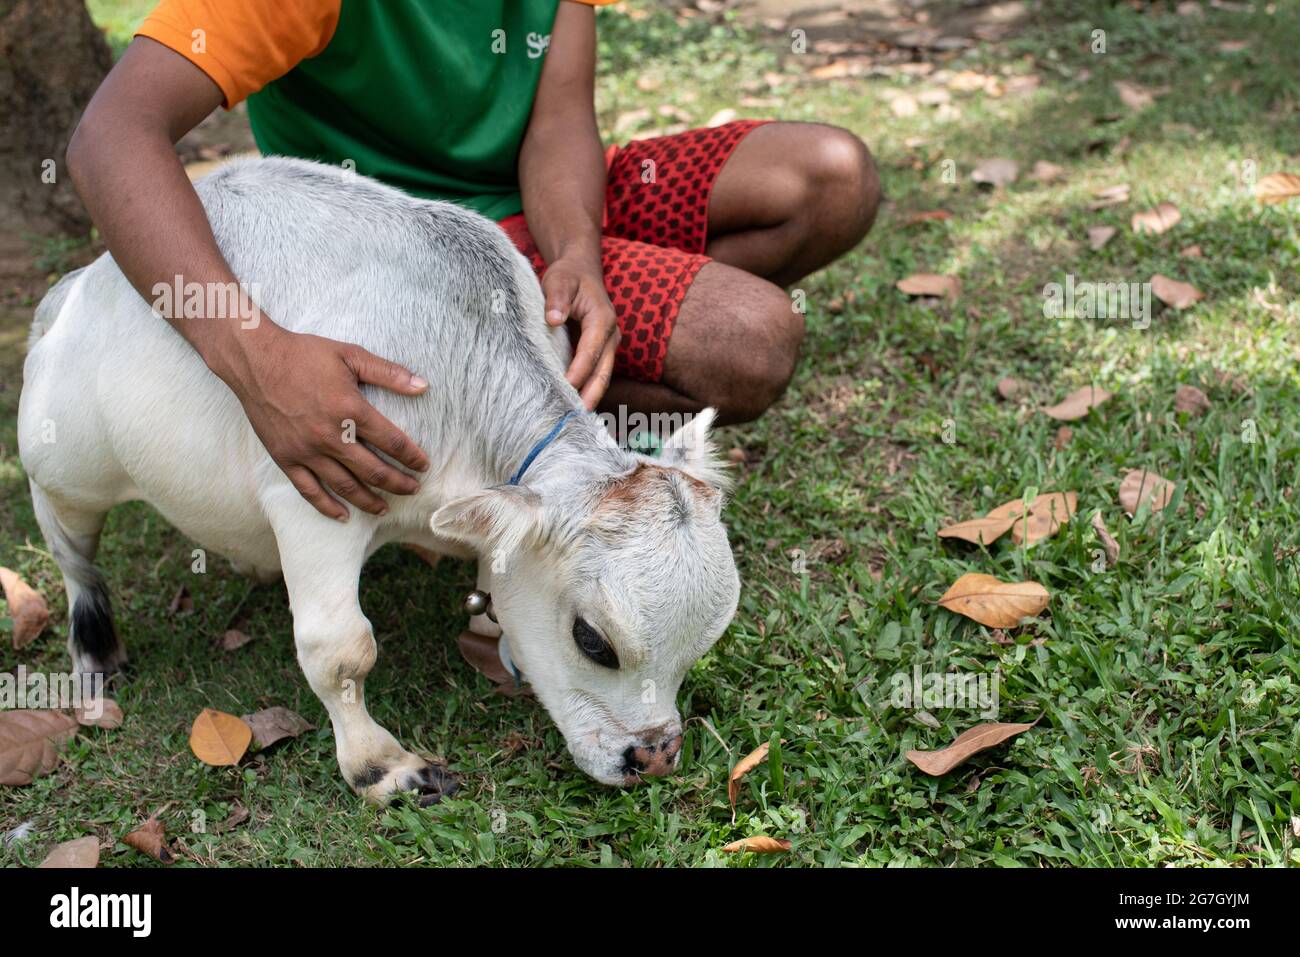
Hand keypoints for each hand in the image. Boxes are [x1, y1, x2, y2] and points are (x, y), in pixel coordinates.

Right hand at [219, 325, 430, 520]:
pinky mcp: (285, 458)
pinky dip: (328, 506)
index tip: (423, 465)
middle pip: (374, 471)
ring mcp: (307, 450)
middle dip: (398, 484)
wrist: (255, 360)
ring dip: (369, 501)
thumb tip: (423, 386)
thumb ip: (389, 372)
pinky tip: (343, 516)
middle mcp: (330, 436)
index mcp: (350, 410)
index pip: (392, 442)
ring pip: (345, 486)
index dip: (412, 457)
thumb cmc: (304, 354)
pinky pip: (309, 491)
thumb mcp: (351, 355)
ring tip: (385, 508)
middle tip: (413, 489)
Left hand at [542, 255, 619, 407]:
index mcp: (602, 319)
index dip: (579, 370)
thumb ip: (556, 298)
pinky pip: (595, 374)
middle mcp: (611, 336)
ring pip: (601, 376)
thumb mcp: (559, 279)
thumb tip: (553, 319)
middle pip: (603, 371)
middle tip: (577, 416)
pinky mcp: (600, 352)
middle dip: (591, 394)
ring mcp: (608, 346)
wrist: (581, 272)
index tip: (566, 386)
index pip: (591, 350)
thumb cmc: (569, 276)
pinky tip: (572, 404)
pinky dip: (586, 389)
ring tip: (574, 419)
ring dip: (589, 396)